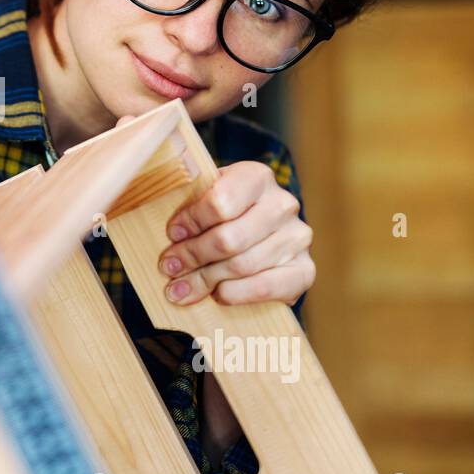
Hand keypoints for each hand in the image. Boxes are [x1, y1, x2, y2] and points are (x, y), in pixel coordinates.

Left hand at [158, 159, 314, 306]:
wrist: (263, 238)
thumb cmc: (224, 216)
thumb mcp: (208, 199)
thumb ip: (192, 208)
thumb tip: (171, 237)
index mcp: (256, 177)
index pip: (221, 200)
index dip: (192, 220)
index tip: (172, 234)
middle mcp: (283, 204)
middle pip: (229, 238)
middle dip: (193, 256)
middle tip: (169, 268)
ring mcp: (297, 238)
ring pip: (242, 265)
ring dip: (205, 280)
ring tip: (180, 288)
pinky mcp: (305, 270)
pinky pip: (264, 287)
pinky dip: (234, 294)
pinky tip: (216, 295)